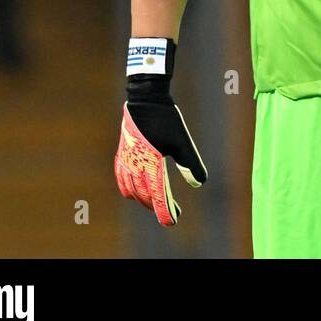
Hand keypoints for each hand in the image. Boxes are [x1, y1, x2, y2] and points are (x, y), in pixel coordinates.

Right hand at [114, 93, 206, 225]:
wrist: (145, 99)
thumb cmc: (166, 119)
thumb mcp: (183, 142)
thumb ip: (191, 164)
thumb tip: (199, 183)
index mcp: (151, 166)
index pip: (158, 197)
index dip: (165, 212)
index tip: (173, 221)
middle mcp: (135, 166)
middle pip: (144, 196)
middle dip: (157, 206)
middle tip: (171, 211)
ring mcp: (126, 160)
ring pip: (131, 189)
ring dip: (143, 198)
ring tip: (154, 202)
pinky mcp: (122, 152)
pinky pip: (121, 177)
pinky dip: (127, 187)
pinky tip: (132, 188)